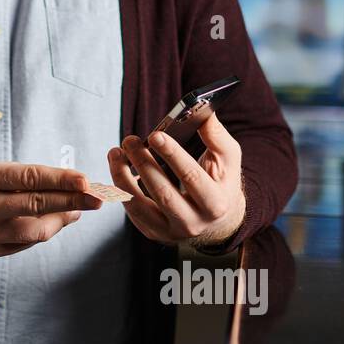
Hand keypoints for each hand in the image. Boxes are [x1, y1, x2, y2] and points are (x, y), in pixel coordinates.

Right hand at [0, 162, 104, 257]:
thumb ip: (29, 179)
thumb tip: (71, 191)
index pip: (31, 178)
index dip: (61, 179)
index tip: (86, 180)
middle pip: (38, 205)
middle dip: (72, 202)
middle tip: (98, 199)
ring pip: (36, 230)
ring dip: (62, 220)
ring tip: (77, 210)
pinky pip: (27, 243)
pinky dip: (44, 231)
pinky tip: (55, 222)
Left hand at [107, 111, 245, 249]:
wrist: (217, 221)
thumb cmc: (221, 183)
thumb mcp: (228, 160)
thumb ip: (216, 136)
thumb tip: (200, 110)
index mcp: (215, 204)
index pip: (191, 177)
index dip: (172, 155)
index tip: (155, 135)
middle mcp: (193, 223)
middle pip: (162, 193)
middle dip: (143, 164)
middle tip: (129, 140)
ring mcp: (171, 231)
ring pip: (139, 206)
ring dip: (122, 177)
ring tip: (115, 153)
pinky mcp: (153, 233)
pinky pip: (131, 211)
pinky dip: (120, 189)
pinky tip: (117, 168)